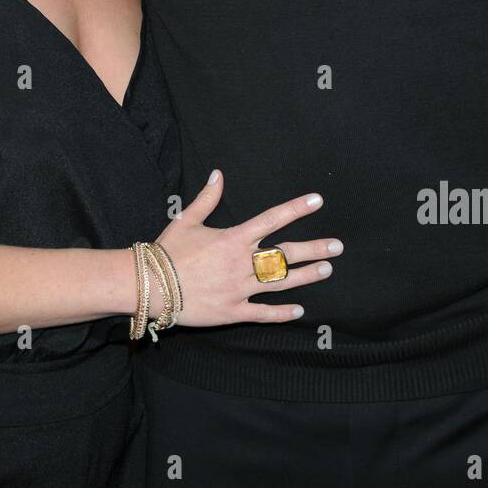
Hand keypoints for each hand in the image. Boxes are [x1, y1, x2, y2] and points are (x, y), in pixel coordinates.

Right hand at [153, 170, 340, 327]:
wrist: (150, 285)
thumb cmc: (167, 251)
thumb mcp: (186, 220)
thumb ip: (207, 198)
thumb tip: (219, 174)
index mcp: (234, 238)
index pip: (272, 220)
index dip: (296, 209)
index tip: (317, 201)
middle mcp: (242, 263)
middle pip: (285, 254)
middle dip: (314, 249)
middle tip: (337, 247)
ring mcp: (239, 289)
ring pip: (281, 282)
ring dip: (306, 276)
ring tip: (327, 270)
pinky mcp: (233, 311)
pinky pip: (263, 313)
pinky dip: (282, 313)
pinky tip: (299, 310)